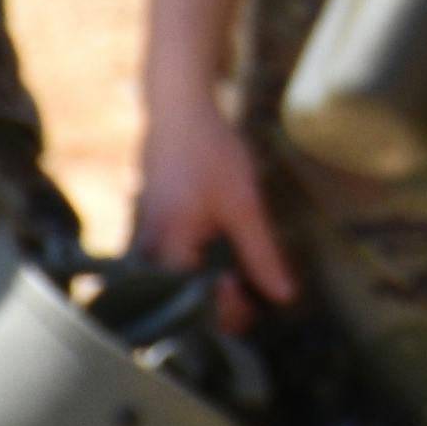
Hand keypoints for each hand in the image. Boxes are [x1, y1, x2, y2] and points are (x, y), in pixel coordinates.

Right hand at [133, 100, 300, 314]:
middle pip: (182, 308)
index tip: (247, 287)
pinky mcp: (146, 236)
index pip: (194, 310)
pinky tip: (220, 265)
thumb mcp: (244, 204)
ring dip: (208, 293)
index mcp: (166, 251)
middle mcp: (144, 256)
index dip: (226, 311)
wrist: (178, 114)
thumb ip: (261, 254)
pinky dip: (195, 275)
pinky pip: (169, 271)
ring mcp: (141, 246)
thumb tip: (284, 297)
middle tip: (248, 288)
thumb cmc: (211, 153)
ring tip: (238, 280)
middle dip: (218, 309)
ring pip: (175, 291)